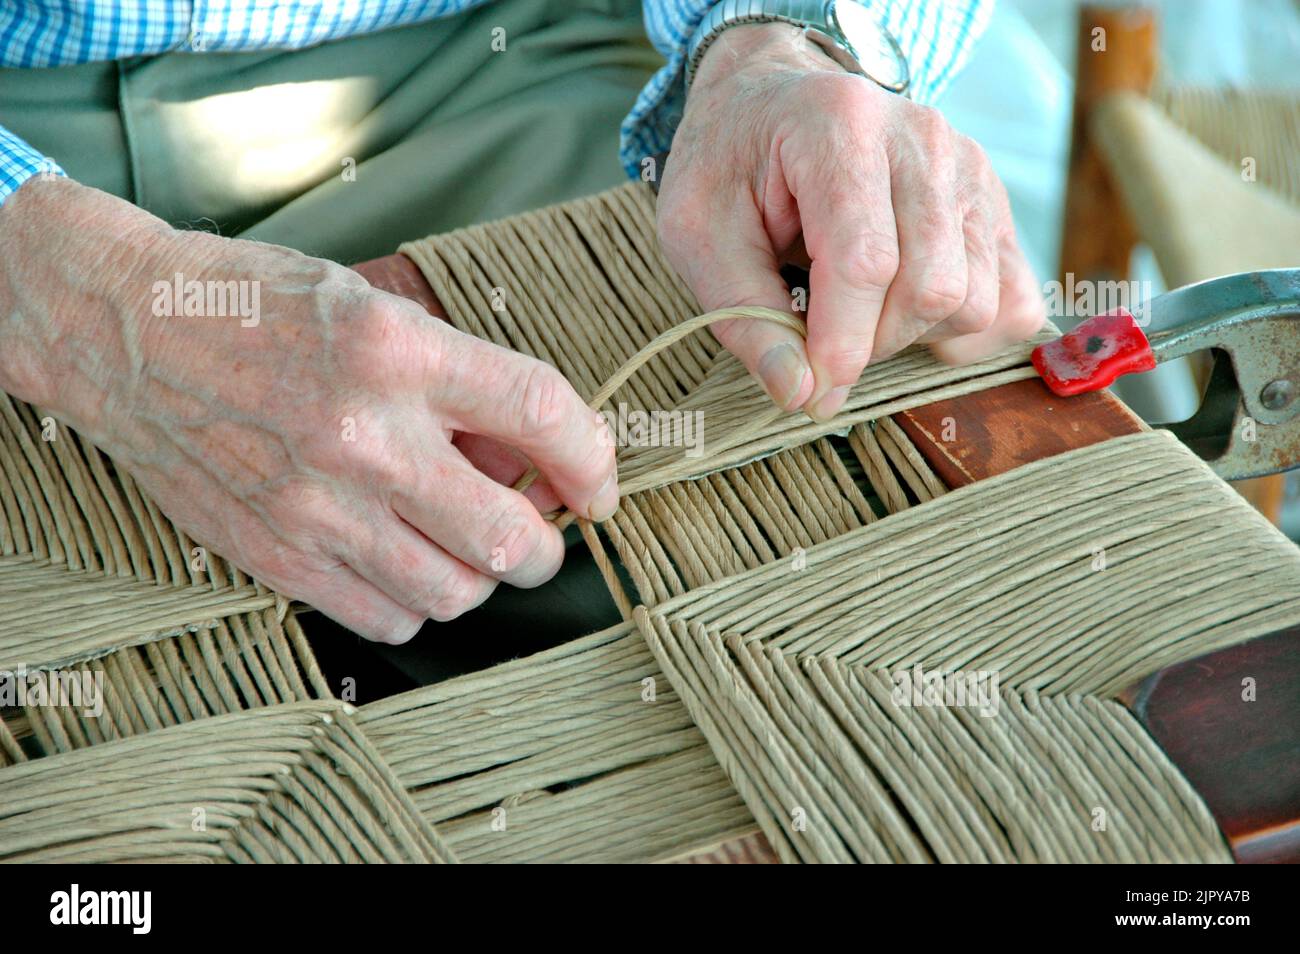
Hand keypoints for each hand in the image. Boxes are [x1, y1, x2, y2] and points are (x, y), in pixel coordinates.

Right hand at [0, 177, 617, 642]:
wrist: (126, 332)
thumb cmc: (259, 306)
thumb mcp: (374, 308)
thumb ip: (460, 383)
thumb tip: (529, 458)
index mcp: (397, 350)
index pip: (543, 414)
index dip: (594, 459)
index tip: (599, 483)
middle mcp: (364, 435)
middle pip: (513, 537)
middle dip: (550, 543)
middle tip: (541, 527)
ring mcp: (318, 506)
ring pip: (457, 593)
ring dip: (484, 577)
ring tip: (465, 542)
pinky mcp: (279, 556)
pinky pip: (389, 619)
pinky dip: (419, 602)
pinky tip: (405, 562)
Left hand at [657, 23, 1044, 420]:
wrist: (774, 102)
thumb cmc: (731, 164)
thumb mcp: (698, 231)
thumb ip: (743, 314)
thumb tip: (798, 394)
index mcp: (840, 127)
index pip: (866, 261)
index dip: (842, 343)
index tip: (811, 391)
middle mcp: (922, 139)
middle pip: (931, 288)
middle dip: (871, 344)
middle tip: (818, 337)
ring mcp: (970, 169)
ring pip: (974, 301)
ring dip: (911, 337)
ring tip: (855, 312)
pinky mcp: (994, 203)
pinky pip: (1011, 300)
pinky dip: (963, 332)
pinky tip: (907, 315)